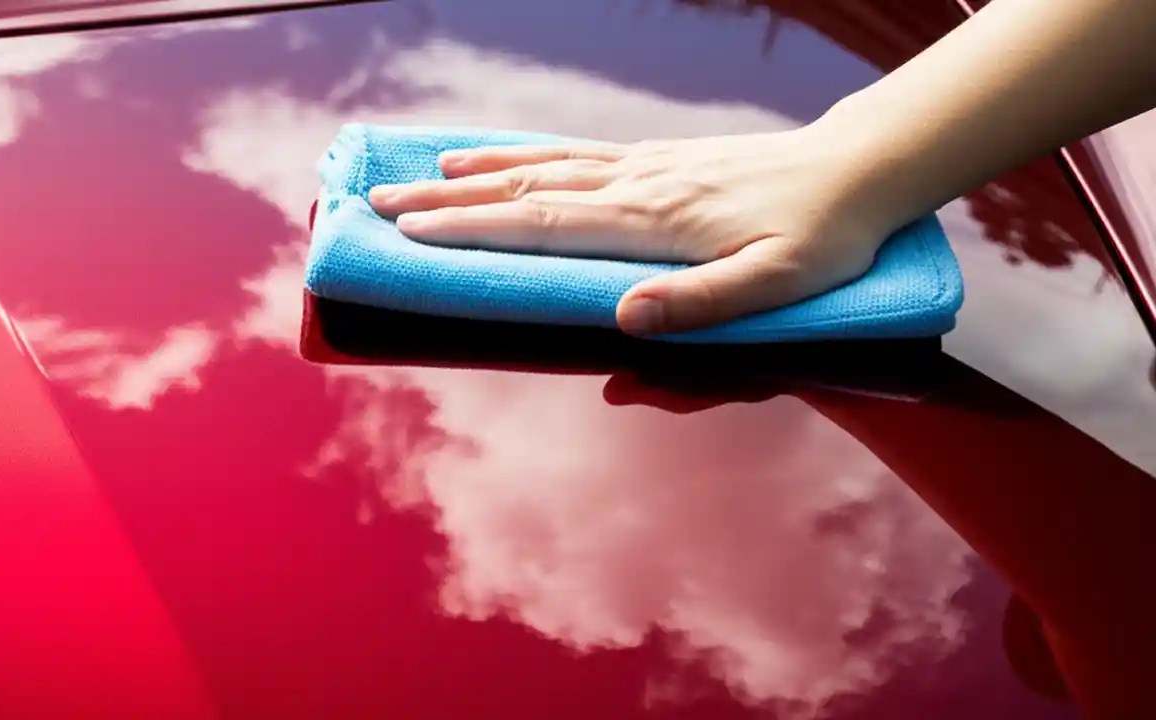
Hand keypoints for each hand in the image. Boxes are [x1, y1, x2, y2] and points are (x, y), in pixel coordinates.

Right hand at [368, 121, 899, 335]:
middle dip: (449, 203)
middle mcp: (635, 186)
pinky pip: (573, 153)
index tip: (412, 234)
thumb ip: (704, 302)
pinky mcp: (655, 160)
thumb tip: (625, 317)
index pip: (544, 225)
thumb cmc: (823, 238)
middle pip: (524, 191)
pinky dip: (523, 155)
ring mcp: (642, 168)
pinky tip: (499, 158)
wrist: (856, 170)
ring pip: (541, 167)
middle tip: (382, 208)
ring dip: (475, 176)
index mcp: (653, 223)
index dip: (474, 230)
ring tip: (419, 181)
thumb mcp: (780, 284)